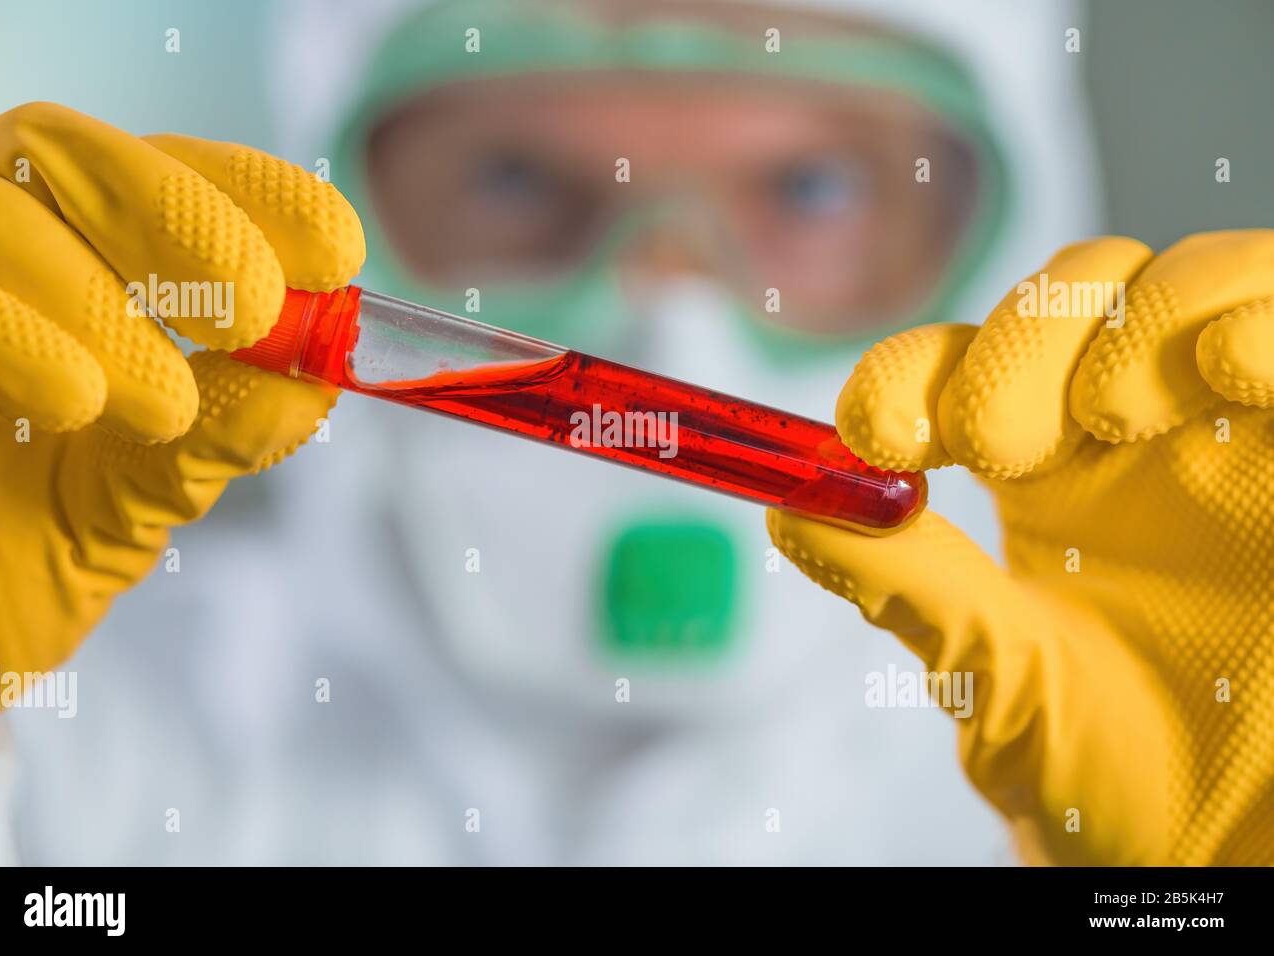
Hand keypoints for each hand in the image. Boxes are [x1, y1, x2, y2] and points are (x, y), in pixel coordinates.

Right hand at [0, 103, 364, 744]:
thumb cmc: (14, 565)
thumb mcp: (135, 501)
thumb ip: (219, 433)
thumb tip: (317, 379)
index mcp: (69, 265)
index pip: (166, 177)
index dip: (255, 196)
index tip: (335, 249)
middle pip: (71, 156)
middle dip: (181, 218)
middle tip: (254, 308)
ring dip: (97, 298)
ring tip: (162, 405)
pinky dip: (6, 330)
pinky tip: (71, 397)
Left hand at [769, 232, 1273, 864]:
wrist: (1214, 853)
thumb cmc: (1105, 775)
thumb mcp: (991, 673)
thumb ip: (902, 582)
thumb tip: (786, 505)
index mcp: (1041, 475)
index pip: (963, 368)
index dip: (908, 372)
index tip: (871, 428)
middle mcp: (1135, 437)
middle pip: (1074, 296)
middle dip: (1019, 345)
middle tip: (993, 446)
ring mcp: (1235, 434)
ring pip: (1190, 283)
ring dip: (1137, 319)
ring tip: (1107, 414)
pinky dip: (1253, 320)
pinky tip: (1227, 371)